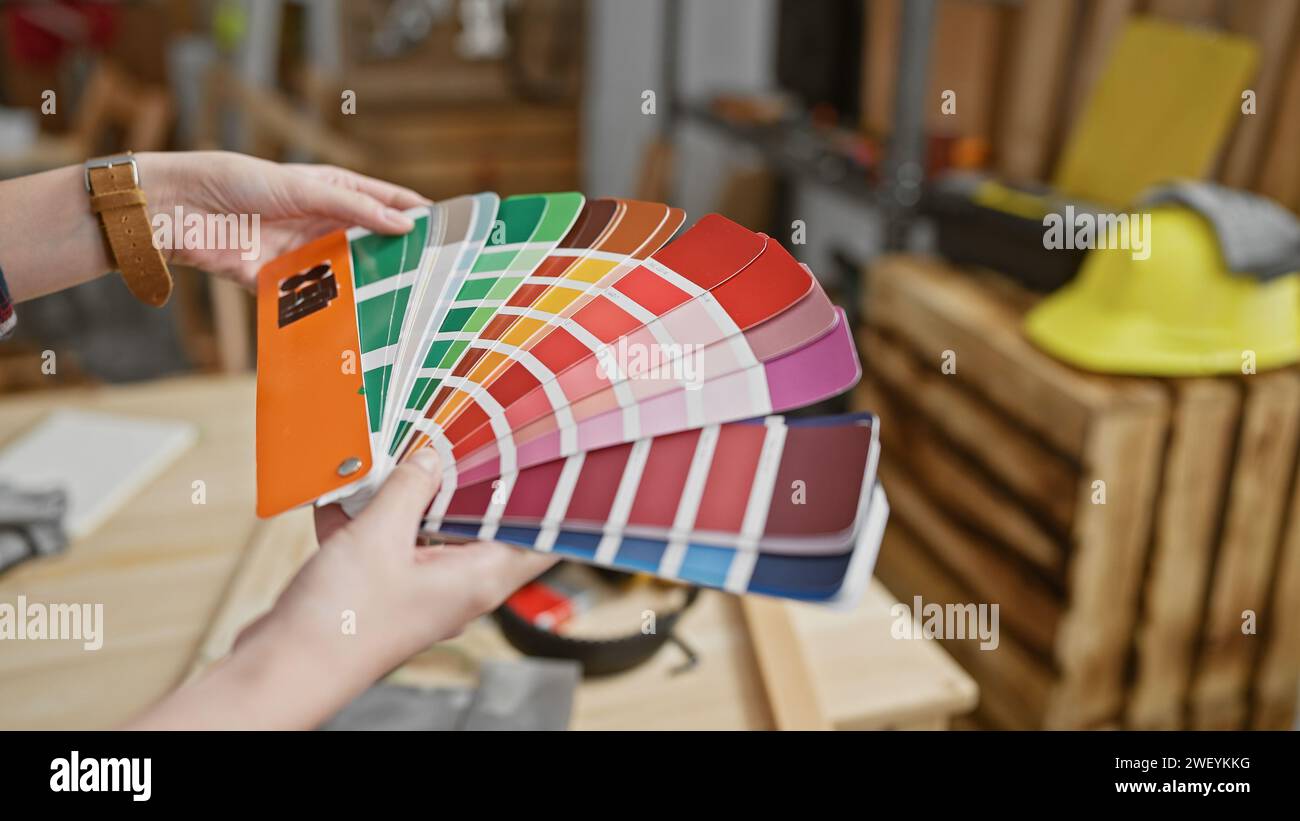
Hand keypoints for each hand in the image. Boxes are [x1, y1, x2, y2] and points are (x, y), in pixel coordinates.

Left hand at [141, 151, 427, 287]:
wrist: (182, 211)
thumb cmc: (239, 182)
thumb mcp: (304, 187)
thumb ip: (354, 207)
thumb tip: (404, 223)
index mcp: (333, 191)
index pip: (386, 201)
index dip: (417, 214)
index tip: (450, 230)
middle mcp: (323, 224)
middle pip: (372, 243)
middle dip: (399, 258)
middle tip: (435, 276)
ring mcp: (305, 255)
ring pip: (349, 275)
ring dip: (370, 288)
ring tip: (405, 304)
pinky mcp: (282, 283)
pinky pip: (315, 302)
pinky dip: (332, 312)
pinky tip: (358, 325)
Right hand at [243, 448, 557, 677]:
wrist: (283, 668)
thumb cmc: (341, 622)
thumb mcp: (379, 536)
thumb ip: (410, 488)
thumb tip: (431, 458)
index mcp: (479, 578)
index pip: (541, 540)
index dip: (549, 501)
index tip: (547, 459)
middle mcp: (459, 586)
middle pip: (479, 523)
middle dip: (467, 480)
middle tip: (463, 436)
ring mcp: (421, 588)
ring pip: (429, 528)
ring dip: (409, 493)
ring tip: (397, 451)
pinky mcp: (385, 588)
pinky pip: (388, 541)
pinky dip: (370, 516)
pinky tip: (346, 486)